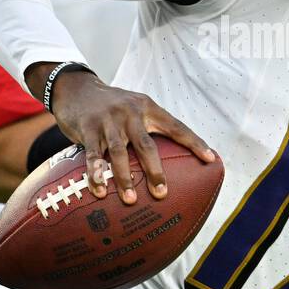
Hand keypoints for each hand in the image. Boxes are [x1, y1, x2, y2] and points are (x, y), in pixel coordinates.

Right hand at [26, 62, 215, 204]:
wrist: (77, 89)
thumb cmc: (112, 107)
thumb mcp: (134, 108)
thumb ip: (149, 128)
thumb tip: (174, 160)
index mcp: (148, 108)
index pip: (176, 126)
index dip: (194, 142)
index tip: (210, 159)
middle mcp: (130, 112)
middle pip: (146, 145)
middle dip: (155, 171)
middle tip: (162, 193)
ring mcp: (108, 120)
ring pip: (119, 152)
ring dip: (124, 178)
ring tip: (131, 200)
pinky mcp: (87, 128)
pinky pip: (92, 154)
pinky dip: (96, 174)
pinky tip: (99, 191)